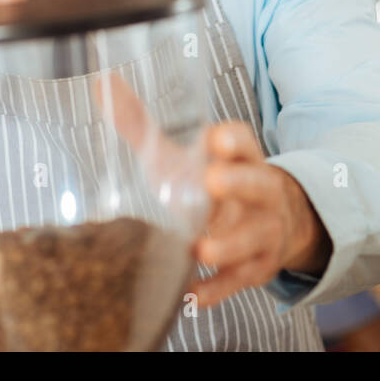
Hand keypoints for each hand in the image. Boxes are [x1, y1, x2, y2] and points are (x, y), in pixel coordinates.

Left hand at [97, 73, 330, 307]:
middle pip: (257, 184)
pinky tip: (194, 295)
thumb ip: (144, 126)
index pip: (245, 142)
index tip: (214, 137)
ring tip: (202, 248)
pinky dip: (217, 289)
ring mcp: (263, 231)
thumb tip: (101, 86)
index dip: (232, 140)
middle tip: (211, 182)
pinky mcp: (257, 267)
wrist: (278, 222)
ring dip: (229, 243)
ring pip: (253, 236)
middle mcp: (260, 192)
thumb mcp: (185, 156)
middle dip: (237, 183)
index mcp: (243, 158)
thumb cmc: (216, 183)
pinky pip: (240, 280)